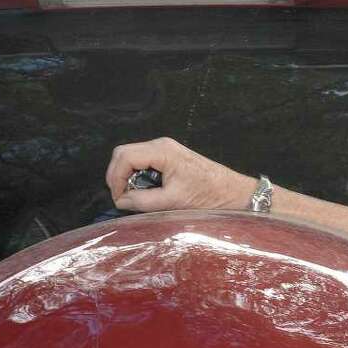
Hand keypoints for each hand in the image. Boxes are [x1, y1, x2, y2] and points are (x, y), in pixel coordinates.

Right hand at [106, 138, 253, 212]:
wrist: (232, 193)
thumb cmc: (208, 195)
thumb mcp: (172, 201)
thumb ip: (143, 201)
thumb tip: (122, 201)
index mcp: (162, 151)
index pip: (124, 157)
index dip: (116, 178)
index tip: (119, 199)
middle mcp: (161, 145)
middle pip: (124, 154)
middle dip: (118, 176)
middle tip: (123, 198)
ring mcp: (165, 149)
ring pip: (132, 157)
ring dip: (128, 177)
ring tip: (135, 197)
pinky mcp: (168, 157)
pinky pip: (143, 162)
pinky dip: (138, 177)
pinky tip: (146, 191)